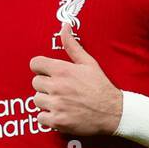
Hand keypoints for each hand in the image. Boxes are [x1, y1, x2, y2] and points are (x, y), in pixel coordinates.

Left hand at [29, 22, 123, 136]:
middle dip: (45, 86)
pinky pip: (40, 118)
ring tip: (61, 102)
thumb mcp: (88, 63)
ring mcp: (56, 105)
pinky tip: (60, 114)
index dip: (40, 68)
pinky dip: (48, 118)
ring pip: (37, 100)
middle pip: (35, 83)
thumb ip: (72, 45)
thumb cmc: (100, 86)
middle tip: (60, 89)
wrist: (113, 112)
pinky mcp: (57, 121)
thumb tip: (64, 26)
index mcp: (62, 70)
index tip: (48, 73)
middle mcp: (57, 86)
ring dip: (46, 102)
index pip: (35, 64)